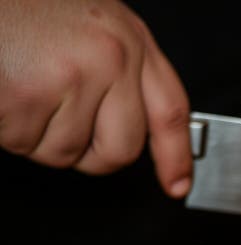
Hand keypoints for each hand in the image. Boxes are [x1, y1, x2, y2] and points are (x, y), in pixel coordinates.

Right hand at [0, 0, 191, 196]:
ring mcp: (70, 78)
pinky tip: (6, 90)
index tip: (177, 185)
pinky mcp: (27, 96)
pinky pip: (23, 143)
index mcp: (129, 40)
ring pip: (65, 153)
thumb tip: (133, 125)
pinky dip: (8, 128)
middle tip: (61, 121)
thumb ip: (122, 73)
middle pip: (119, 151)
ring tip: (25, 86)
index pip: (169, 112)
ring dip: (39, 136)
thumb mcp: (94, 27)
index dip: (176, 156)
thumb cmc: (29, 5)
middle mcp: (110, 59)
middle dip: (89, 154)